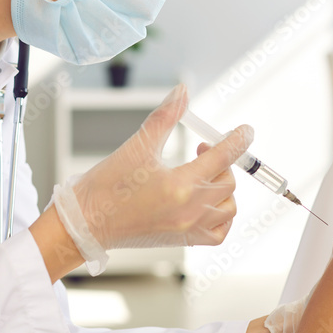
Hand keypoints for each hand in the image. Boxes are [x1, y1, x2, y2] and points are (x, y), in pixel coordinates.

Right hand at [49, 84, 252, 273]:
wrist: (87, 222)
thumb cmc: (106, 187)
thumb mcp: (136, 146)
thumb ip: (165, 116)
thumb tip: (182, 91)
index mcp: (180, 184)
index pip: (224, 156)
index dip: (238, 139)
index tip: (245, 131)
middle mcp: (189, 210)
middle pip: (227, 180)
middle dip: (221, 160)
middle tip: (201, 149)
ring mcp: (189, 228)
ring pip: (228, 206)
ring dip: (223, 187)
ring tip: (202, 175)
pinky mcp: (183, 241)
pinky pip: (219, 232)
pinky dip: (221, 215)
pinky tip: (207, 201)